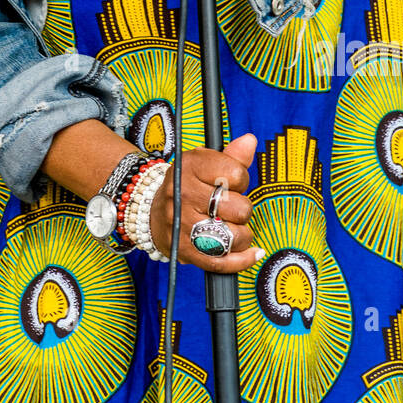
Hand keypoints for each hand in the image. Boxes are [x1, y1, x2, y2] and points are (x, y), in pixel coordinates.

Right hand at [149, 133, 261, 272]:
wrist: (151, 210)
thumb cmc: (186, 184)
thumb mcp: (204, 162)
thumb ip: (232, 156)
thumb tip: (250, 141)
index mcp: (190, 166)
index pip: (236, 174)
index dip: (241, 180)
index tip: (232, 183)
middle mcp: (184, 194)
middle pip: (239, 207)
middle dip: (242, 209)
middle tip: (229, 207)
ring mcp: (183, 224)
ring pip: (234, 236)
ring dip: (242, 235)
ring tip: (232, 227)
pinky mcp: (184, 250)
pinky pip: (221, 261)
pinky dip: (241, 260)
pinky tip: (251, 253)